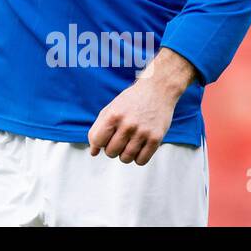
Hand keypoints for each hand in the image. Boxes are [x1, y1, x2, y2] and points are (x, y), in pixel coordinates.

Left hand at [87, 50, 195, 165]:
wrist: (157, 89)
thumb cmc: (131, 101)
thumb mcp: (110, 109)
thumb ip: (98, 129)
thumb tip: (93, 153)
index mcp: (113, 115)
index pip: (97, 141)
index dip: (98, 143)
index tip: (105, 139)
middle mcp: (127, 125)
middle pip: (111, 152)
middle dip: (112, 149)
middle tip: (119, 140)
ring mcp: (143, 132)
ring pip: (126, 159)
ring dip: (124, 155)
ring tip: (128, 143)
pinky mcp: (156, 139)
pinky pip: (141, 161)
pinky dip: (138, 158)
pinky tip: (139, 147)